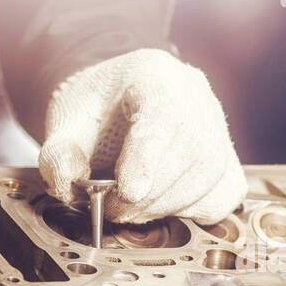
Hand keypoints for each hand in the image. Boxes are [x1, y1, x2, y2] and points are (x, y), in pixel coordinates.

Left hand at [39, 48, 246, 223]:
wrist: (115, 101)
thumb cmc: (95, 108)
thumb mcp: (65, 121)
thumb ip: (60, 153)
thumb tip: (71, 185)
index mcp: (153, 73)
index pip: (165, 113)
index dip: (149, 156)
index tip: (129, 192)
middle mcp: (195, 94)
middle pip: (192, 149)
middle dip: (153, 193)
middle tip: (115, 211)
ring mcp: (216, 124)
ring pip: (211, 174)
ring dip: (169, 205)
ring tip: (133, 211)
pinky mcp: (226, 155)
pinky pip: (224, 191)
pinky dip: (195, 209)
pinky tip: (164, 207)